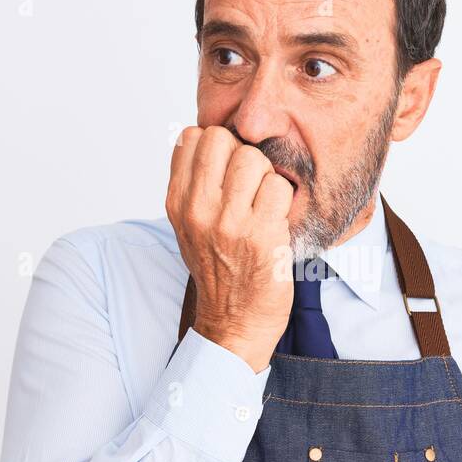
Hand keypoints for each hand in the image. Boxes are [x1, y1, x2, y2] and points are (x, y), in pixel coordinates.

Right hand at [165, 125, 294, 372]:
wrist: (233, 324)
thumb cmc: (217, 272)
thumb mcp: (189, 227)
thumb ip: (193, 185)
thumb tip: (209, 138)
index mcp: (177, 203)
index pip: (192, 137)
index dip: (217, 146)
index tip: (227, 170)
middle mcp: (198, 210)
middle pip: (224, 139)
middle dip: (243, 155)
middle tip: (250, 187)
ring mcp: (229, 222)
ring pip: (255, 158)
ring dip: (266, 177)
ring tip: (263, 205)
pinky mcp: (261, 235)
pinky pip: (280, 187)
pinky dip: (284, 201)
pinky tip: (276, 223)